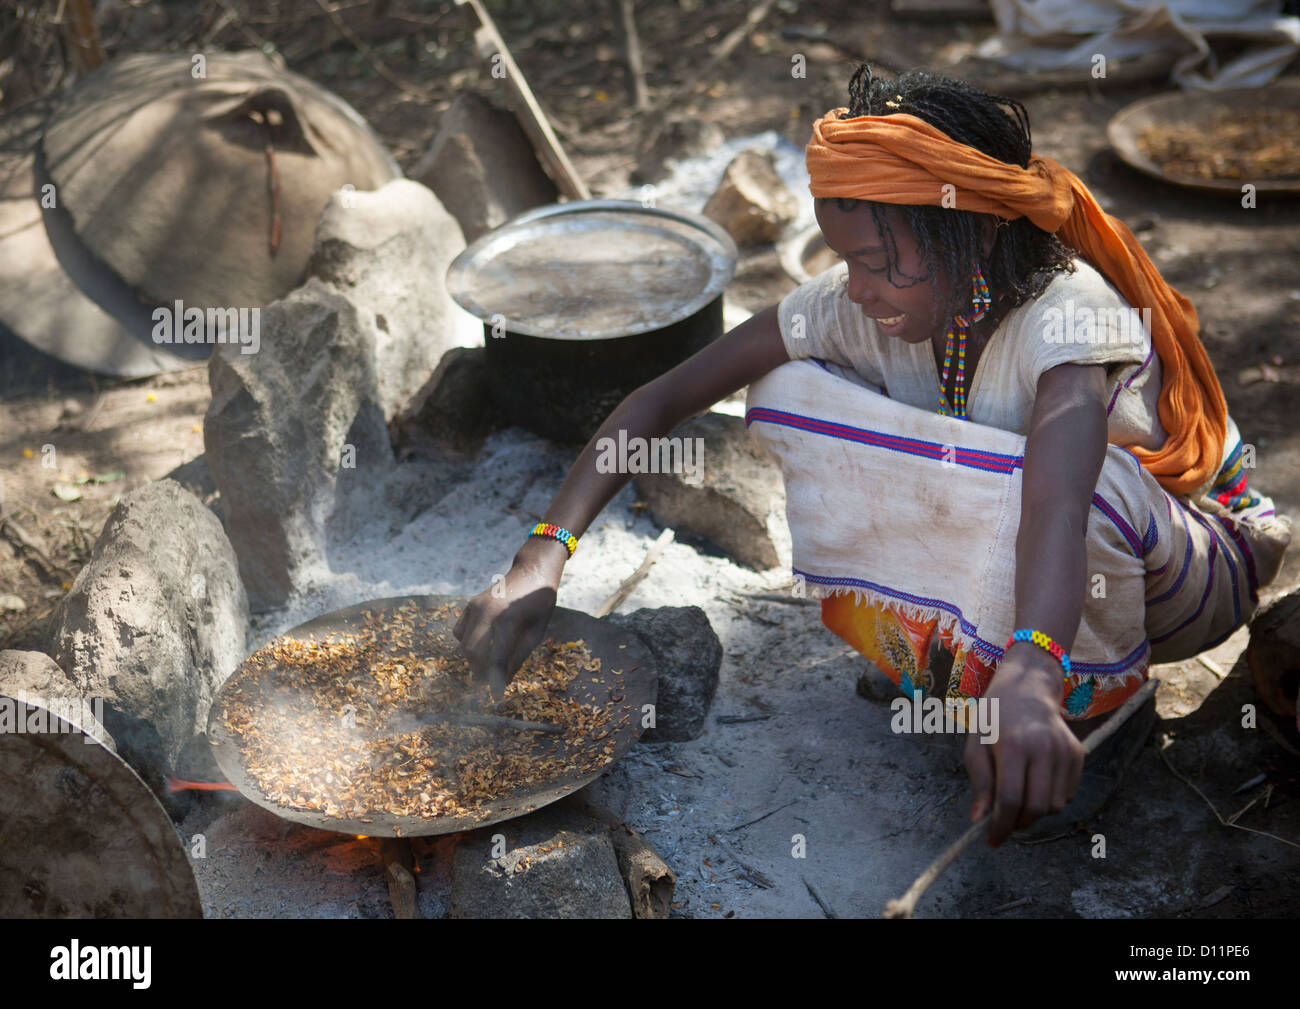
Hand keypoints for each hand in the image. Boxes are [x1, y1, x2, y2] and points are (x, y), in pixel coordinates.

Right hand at [453, 539, 565, 699]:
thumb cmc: (539, 604)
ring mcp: (475, 607)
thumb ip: (518, 657)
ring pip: (464, 644)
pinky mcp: (470, 605)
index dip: (494, 681)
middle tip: (491, 682)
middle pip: (473, 653)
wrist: (532, 572)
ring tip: (489, 666)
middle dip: (480, 672)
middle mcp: (486, 613)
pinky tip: (483, 645)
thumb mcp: (536, 633)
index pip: (495, 659)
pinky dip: (468, 643)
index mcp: (507, 621)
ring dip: (474, 660)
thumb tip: (503, 681)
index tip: (495, 697)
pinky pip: (461, 631)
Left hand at [963, 645, 1083, 846]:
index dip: (1000, 825)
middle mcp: (1043, 748)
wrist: (1027, 688)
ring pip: (1055, 805)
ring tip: (1019, 799)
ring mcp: (1065, 751)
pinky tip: (1036, 784)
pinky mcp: (1079, 754)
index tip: (991, 840)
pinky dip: (1051, 800)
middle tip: (1005, 824)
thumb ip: (980, 783)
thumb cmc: (994, 718)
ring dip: (1035, 813)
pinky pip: (1068, 794)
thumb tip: (980, 819)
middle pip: (1036, 807)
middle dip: (1019, 824)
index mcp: (1013, 745)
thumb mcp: (976, 745)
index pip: (1010, 798)